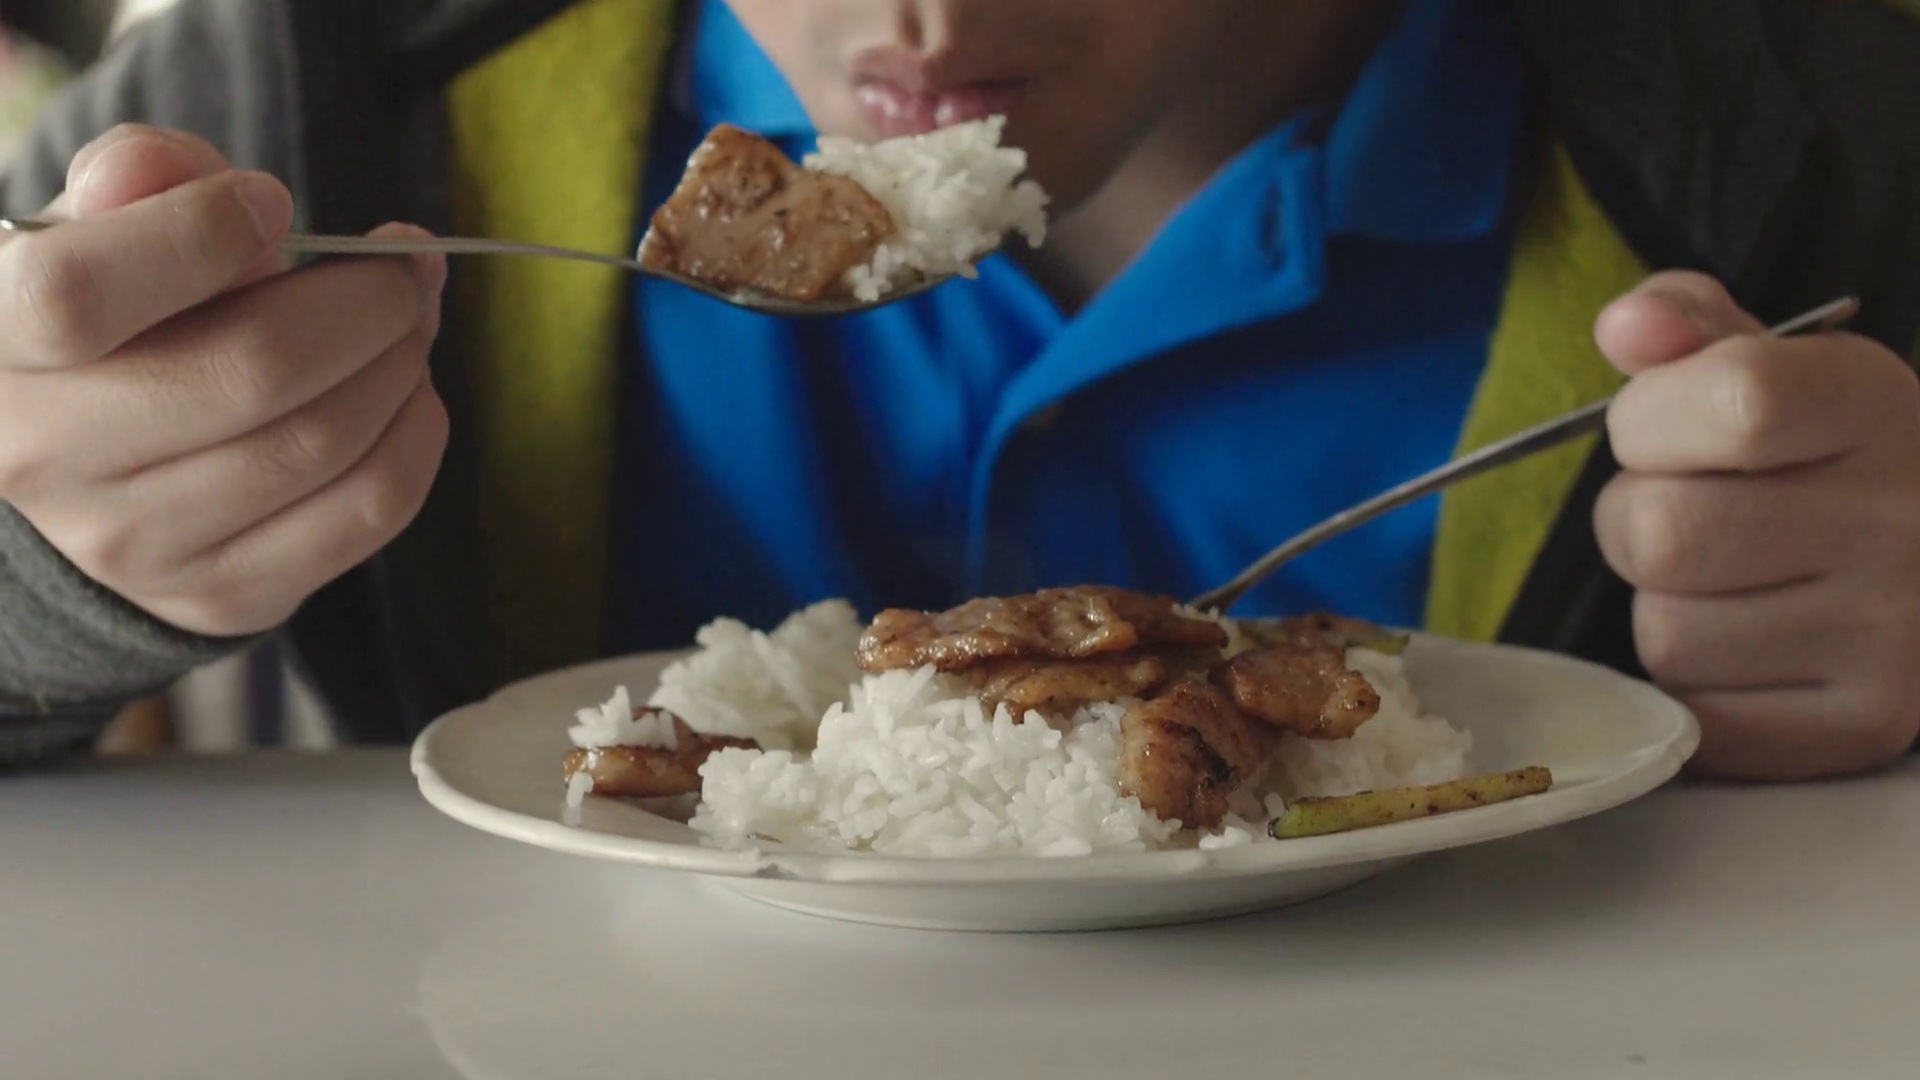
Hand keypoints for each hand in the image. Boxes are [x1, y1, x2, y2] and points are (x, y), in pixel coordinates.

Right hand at [0, 124, 449, 637]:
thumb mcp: (99, 230)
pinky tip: (407, 395)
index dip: (201, 234)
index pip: (78, 293)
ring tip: (410, 323)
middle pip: (252, 368)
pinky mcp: (223, 591)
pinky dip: (414, 437)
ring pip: (324, 442)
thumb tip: (187, 173)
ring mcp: (134, 541)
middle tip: (403, 269)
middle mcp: (46, 456)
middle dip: (366, 301)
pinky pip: (368, 510)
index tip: (270, 204)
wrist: (88, 472)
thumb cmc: (114, 318)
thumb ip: (140, 177)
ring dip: (402, 365)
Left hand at [1593, 273, 1919, 779]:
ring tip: (1732, 583)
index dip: (1651, 420)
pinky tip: (1751, 646)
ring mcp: (1894, 634)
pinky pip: (1699, 716)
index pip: (1729, 401)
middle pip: (1662, 534)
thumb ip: (1687, 325)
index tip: (1664, 429)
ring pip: (1665, 634)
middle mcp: (1902, 521)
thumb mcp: (1776, 365)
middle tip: (1692, 515)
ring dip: (1667, 609)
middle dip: (1637, 522)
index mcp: (1875, 406)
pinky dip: (1699, 687)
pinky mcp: (1868, 725)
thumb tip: (1627, 326)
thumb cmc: (1830, 455)